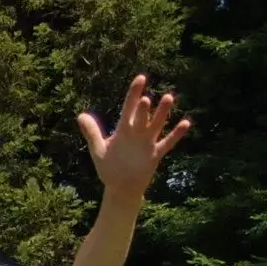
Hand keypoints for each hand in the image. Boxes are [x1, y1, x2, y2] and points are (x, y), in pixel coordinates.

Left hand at [80, 74, 191, 200]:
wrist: (121, 187)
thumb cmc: (109, 167)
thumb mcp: (98, 149)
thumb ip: (92, 132)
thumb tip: (80, 115)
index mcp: (124, 130)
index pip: (129, 108)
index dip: (134, 93)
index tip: (141, 78)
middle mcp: (137, 133)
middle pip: (142, 116)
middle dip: (143, 108)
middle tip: (145, 99)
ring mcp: (147, 143)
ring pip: (156, 125)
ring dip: (162, 113)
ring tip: (168, 97)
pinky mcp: (155, 155)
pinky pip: (167, 143)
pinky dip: (176, 134)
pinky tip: (186, 123)